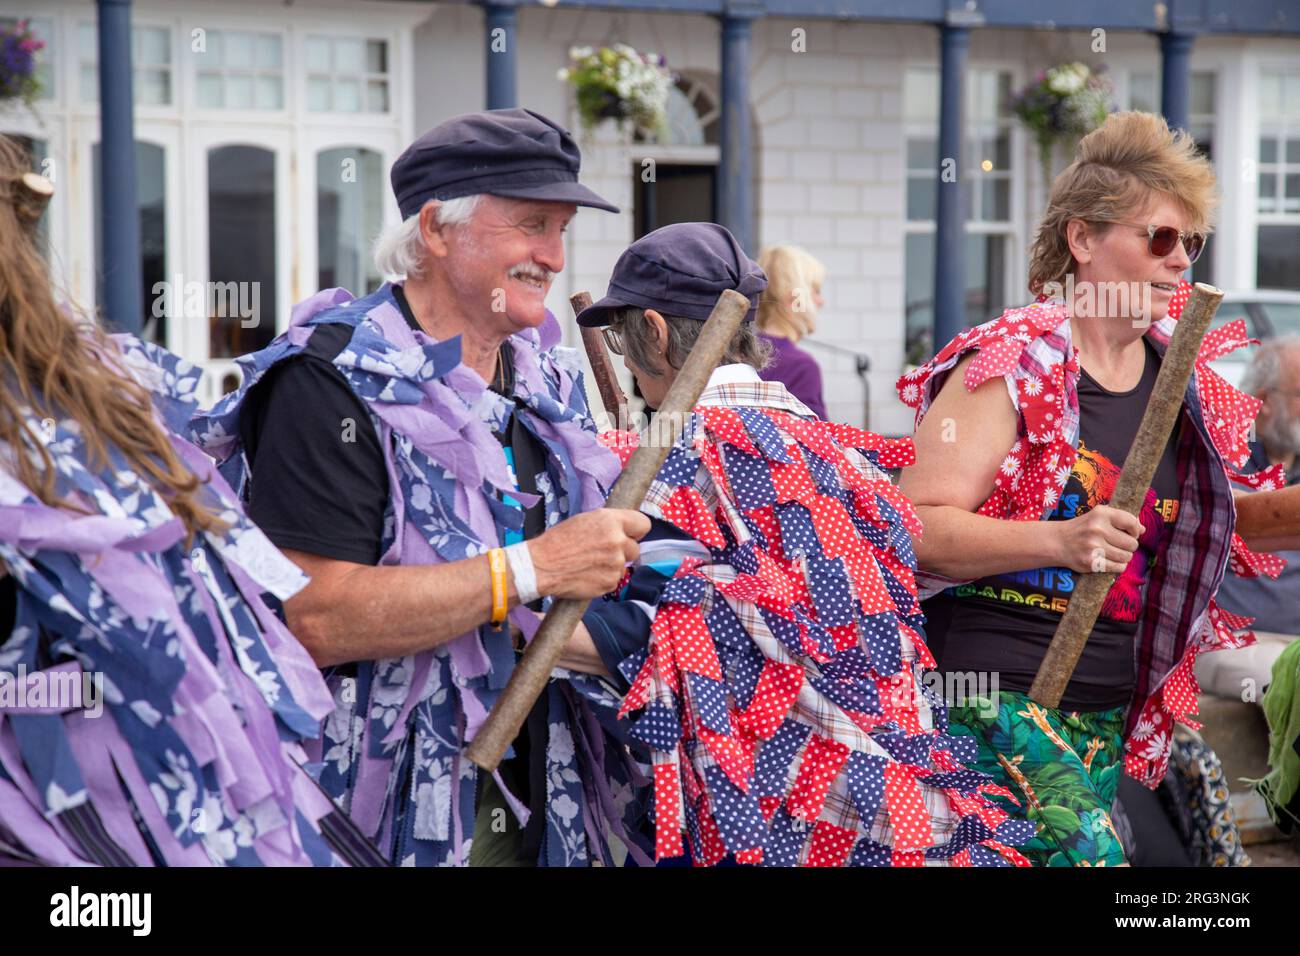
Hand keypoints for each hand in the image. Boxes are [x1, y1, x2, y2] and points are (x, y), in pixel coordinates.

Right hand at [530, 509, 649, 599]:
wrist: (540, 566)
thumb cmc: (558, 542)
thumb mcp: (584, 521)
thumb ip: (608, 525)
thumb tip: (623, 529)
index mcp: (610, 521)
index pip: (643, 524)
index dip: (636, 531)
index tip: (630, 535)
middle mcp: (617, 541)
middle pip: (635, 548)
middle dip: (623, 551)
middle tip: (602, 552)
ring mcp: (615, 564)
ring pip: (624, 565)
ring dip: (611, 566)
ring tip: (589, 564)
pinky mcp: (610, 582)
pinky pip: (614, 580)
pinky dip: (604, 579)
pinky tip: (587, 574)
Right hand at [1053, 505, 1143, 573]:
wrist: (1058, 542)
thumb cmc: (1083, 528)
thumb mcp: (1099, 516)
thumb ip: (1121, 519)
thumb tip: (1142, 529)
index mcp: (1101, 514)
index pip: (1131, 522)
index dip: (1135, 530)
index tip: (1130, 533)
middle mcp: (1097, 529)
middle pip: (1132, 543)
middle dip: (1129, 546)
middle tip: (1118, 545)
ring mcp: (1094, 547)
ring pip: (1126, 557)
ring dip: (1124, 557)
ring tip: (1113, 553)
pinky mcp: (1091, 562)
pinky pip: (1118, 567)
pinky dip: (1118, 566)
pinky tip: (1110, 560)